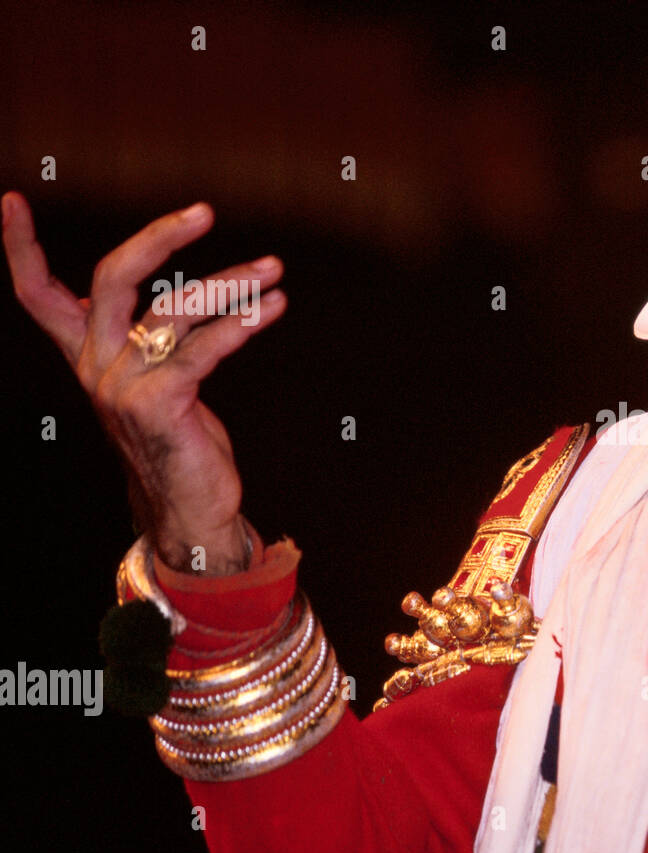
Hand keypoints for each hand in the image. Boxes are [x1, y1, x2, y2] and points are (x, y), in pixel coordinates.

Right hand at [2, 192, 286, 572]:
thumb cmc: (180, 438)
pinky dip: (242, 324)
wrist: (189, 509)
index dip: (20, 248)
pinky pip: (203, 350)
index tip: (12, 199)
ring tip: (273, 270)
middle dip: (157, 238)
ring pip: (174, 309)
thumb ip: (156, 338)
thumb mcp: (158, 379)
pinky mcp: (159, 406)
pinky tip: (273, 307)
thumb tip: (186, 293)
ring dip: (231, 283)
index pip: (38, 295)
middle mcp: (97, 366)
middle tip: (206, 212)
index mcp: (87, 355)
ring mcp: (124, 387)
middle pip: (111, 279)